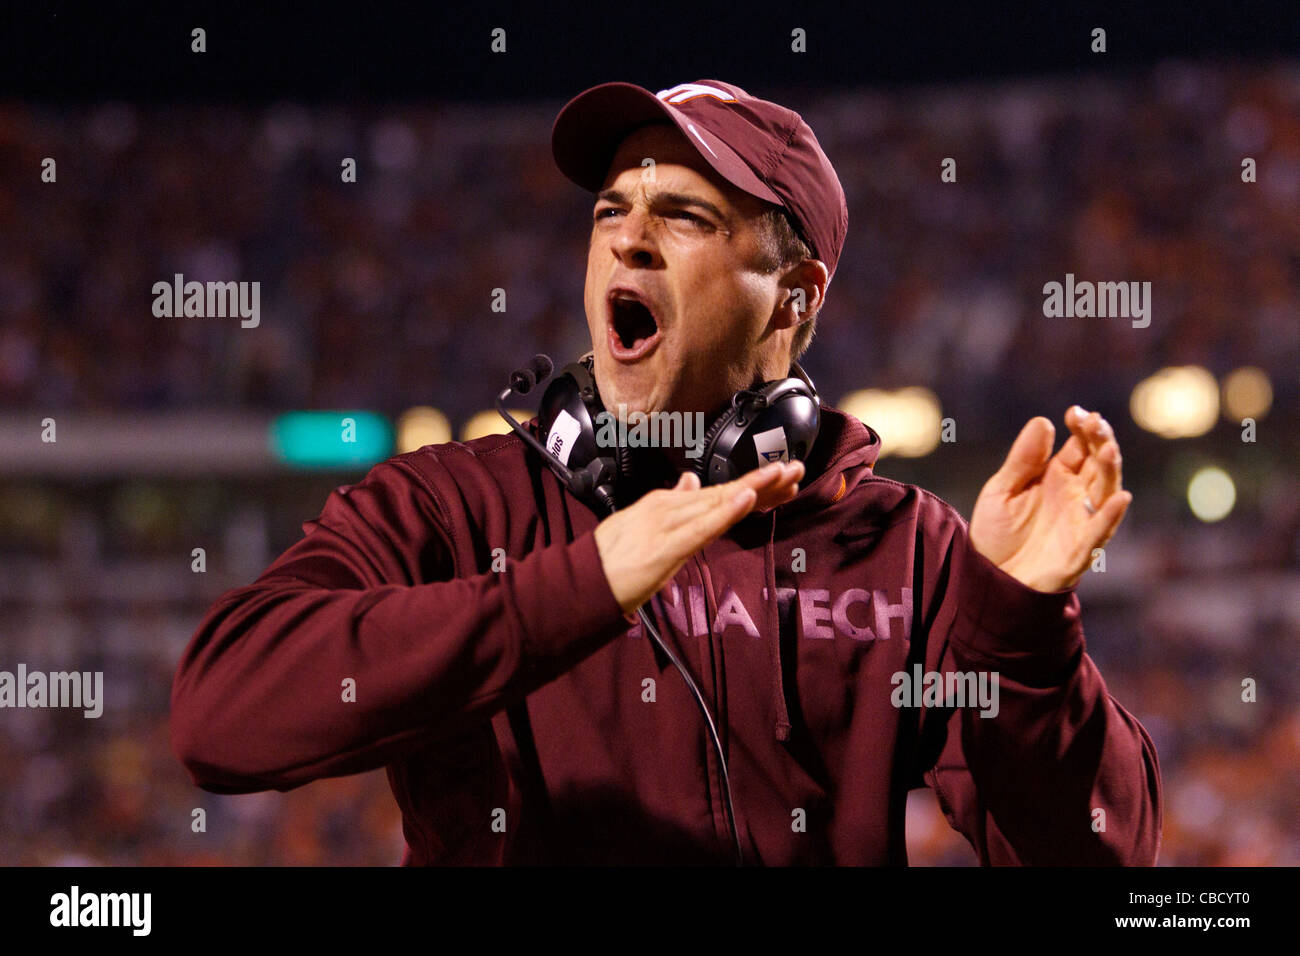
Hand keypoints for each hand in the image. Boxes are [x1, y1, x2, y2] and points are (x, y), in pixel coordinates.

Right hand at [594, 461, 803, 613]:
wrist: (585, 580)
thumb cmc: (610, 557)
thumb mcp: (638, 521)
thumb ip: (668, 502)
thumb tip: (689, 482)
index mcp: (664, 503)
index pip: (716, 492)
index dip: (751, 485)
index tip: (780, 478)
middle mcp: (669, 506)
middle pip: (725, 491)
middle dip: (763, 480)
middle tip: (797, 468)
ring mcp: (669, 523)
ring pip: (720, 501)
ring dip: (755, 486)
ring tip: (785, 474)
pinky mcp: (669, 544)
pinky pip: (704, 526)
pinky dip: (727, 510)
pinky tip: (748, 496)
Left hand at [969, 406, 1131, 592]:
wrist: (991, 578)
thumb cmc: (998, 532)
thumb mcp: (1002, 490)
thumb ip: (1022, 459)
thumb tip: (1043, 421)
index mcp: (1057, 476)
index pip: (1078, 446)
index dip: (1081, 428)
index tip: (1075, 413)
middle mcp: (1075, 495)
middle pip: (1097, 462)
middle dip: (1099, 441)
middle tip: (1095, 422)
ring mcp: (1081, 520)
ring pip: (1105, 490)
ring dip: (1110, 470)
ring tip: (1108, 449)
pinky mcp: (1081, 548)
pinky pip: (1101, 530)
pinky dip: (1112, 515)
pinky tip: (1120, 497)